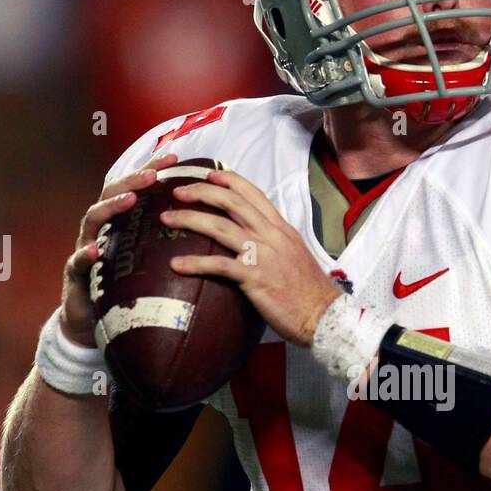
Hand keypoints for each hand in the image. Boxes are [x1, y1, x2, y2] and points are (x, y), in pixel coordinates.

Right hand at [60, 153, 179, 346]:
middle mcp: (101, 228)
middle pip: (112, 193)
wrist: (90, 318)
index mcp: (121, 222)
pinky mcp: (76, 272)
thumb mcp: (148, 261)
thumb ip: (168, 243)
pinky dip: (85, 254)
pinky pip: (77, 261)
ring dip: (111, 207)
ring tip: (130, 200)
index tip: (175, 158)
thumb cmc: (125, 286)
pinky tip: (94, 250)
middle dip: (132, 181)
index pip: (136, 188)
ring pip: (93, 218)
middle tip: (153, 175)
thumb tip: (209, 230)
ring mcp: (85, 246)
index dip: (152, 170)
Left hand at [161, 168, 341, 345]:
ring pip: (220, 227)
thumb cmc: (308, 291)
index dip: (227, 180)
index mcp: (280, 228)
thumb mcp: (294, 255)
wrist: (322, 315)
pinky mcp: (255, 277)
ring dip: (189, 219)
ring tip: (167, 219)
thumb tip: (253, 239)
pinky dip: (195, 263)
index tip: (207, 175)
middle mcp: (271, 235)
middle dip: (200, 192)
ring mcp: (263, 255)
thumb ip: (274, 242)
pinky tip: (176, 265)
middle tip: (177, 191)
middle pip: (231, 202)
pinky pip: (219, 265)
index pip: (252, 193)